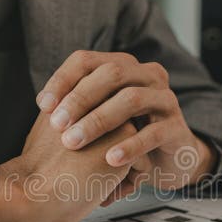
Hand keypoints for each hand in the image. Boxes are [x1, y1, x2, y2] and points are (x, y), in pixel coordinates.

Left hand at [35, 51, 216, 196]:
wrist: (169, 161)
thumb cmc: (126, 136)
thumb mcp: (101, 116)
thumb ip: (78, 106)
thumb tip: (43, 103)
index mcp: (124, 67)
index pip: (88, 60)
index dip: (63, 79)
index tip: (43, 105)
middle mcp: (147, 76)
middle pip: (111, 74)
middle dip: (79, 99)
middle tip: (56, 125)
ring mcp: (165, 99)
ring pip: (131, 99)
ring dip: (98, 120)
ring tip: (73, 142)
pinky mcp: (178, 127)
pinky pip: (153, 133)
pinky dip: (129, 145)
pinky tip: (109, 159)